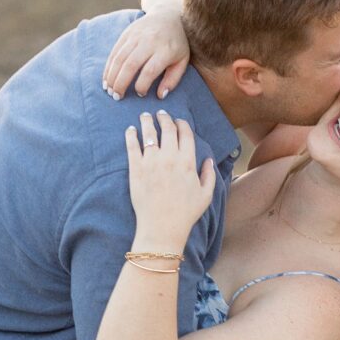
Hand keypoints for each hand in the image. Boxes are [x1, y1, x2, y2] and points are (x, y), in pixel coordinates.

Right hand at [104, 11, 190, 99]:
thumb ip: (173, 79)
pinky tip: (106, 79)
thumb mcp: (182, 61)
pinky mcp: (126, 33)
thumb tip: (160, 96)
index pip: (150, 70)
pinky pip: (114, 52)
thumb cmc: (177, 44)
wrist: (168, 15)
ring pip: (119, 58)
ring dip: (112, 76)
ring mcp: (136, 36)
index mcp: (165, 50)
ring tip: (109, 90)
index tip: (141, 94)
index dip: (142, 84)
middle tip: (117, 97)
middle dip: (121, 83)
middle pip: (130, 64)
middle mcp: (149, 42)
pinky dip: (108, 67)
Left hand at [123, 111, 215, 249]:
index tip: (179, 121)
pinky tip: (130, 130)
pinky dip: (131, 135)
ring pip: (149, 134)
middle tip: (161, 113)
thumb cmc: (186, 213)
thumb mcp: (206, 195)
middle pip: (167, 130)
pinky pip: (132, 146)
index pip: (185, 134)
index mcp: (188, 162)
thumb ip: (209, 175)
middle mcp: (169, 158)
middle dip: (165, 118)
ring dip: (147, 122)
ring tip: (145, 116)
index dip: (182, 124)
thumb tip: (209, 160)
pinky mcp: (136, 169)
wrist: (162, 226)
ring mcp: (151, 162)